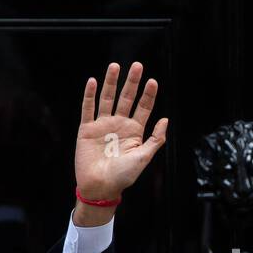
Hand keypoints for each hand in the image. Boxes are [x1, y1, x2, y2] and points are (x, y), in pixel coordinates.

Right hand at [75, 61, 167, 200]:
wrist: (100, 187)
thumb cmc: (123, 176)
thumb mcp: (144, 157)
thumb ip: (155, 139)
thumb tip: (165, 119)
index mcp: (134, 131)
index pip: (143, 108)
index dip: (148, 95)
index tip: (153, 81)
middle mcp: (119, 125)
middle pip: (126, 98)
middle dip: (132, 82)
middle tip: (137, 66)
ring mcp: (102, 125)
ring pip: (107, 99)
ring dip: (111, 83)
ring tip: (115, 66)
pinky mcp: (87, 129)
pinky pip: (88, 109)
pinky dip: (90, 95)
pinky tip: (93, 82)